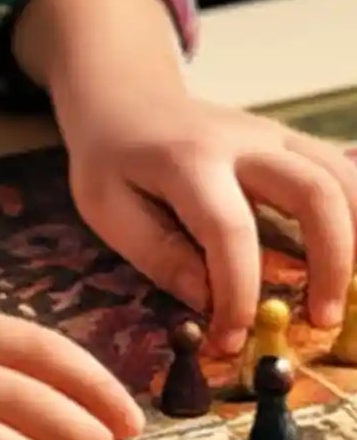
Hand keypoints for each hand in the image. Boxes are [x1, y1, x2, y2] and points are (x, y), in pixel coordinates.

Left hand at [61, 90, 356, 354]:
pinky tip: (351, 256)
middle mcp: (243, 143)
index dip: (238, 291)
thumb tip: (207, 300)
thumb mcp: (108, 209)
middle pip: (314, 193)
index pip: (229, 231)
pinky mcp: (291, 141)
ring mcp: (275, 136)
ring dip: (356, 240)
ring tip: (343, 296)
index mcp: (187, 163)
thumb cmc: (110, 162)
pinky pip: (343, 171)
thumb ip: (158, 253)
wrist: (126, 101)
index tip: (232, 338)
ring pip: (343, 179)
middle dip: (329, 263)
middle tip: (319, 320)